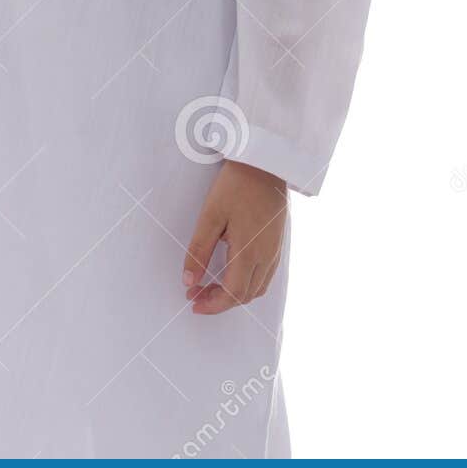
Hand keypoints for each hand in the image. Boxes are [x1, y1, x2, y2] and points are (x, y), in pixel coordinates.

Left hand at [182, 160, 286, 313]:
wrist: (265, 163)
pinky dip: (247, 283)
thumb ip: (199, 250)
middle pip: (246, 295)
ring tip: (211, 285)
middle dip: (220, 301)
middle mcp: (267, 256)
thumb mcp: (210, 215)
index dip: (213, 304)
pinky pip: (265, 275)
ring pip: (258, 288)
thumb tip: (188, 281)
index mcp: (249, 252)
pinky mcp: (278, 243)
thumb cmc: (236, 185)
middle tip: (196, 293)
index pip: (233, 294)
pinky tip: (231, 272)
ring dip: (235, 294)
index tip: (193, 302)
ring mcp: (275, 251)